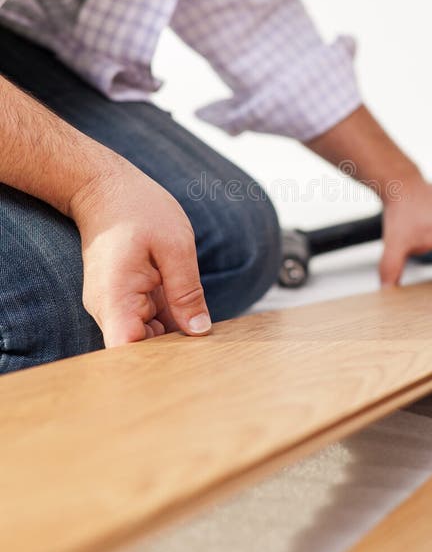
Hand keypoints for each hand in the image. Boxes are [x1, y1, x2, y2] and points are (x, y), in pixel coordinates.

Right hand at [69, 158, 211, 347]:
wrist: (106, 189)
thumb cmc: (138, 209)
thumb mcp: (175, 247)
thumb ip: (187, 292)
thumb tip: (200, 331)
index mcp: (116, 298)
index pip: (126, 351)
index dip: (154, 363)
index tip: (185, 358)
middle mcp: (109, 309)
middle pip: (140, 350)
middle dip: (172, 350)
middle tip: (205, 341)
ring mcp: (114, 306)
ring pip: (147, 337)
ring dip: (173, 333)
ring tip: (198, 321)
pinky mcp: (123, 301)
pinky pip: (147, 320)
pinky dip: (168, 318)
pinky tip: (188, 310)